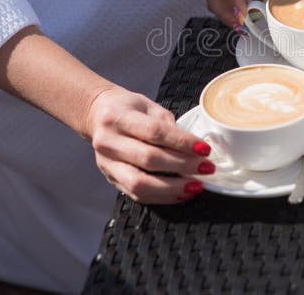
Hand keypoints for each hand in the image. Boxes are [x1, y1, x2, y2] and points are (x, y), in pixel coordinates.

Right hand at [86, 86, 213, 203]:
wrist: (97, 115)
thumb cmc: (128, 108)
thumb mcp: (148, 106)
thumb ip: (168, 125)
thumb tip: (193, 148)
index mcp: (118, 118)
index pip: (154, 132)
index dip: (182, 143)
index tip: (205, 149)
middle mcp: (108, 142)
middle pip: (148, 159)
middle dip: (182, 166)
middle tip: (206, 168)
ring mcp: (107, 164)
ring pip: (140, 183)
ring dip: (172, 188)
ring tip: (196, 186)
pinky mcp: (111, 179)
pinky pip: (137, 195)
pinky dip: (162, 197)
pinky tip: (181, 193)